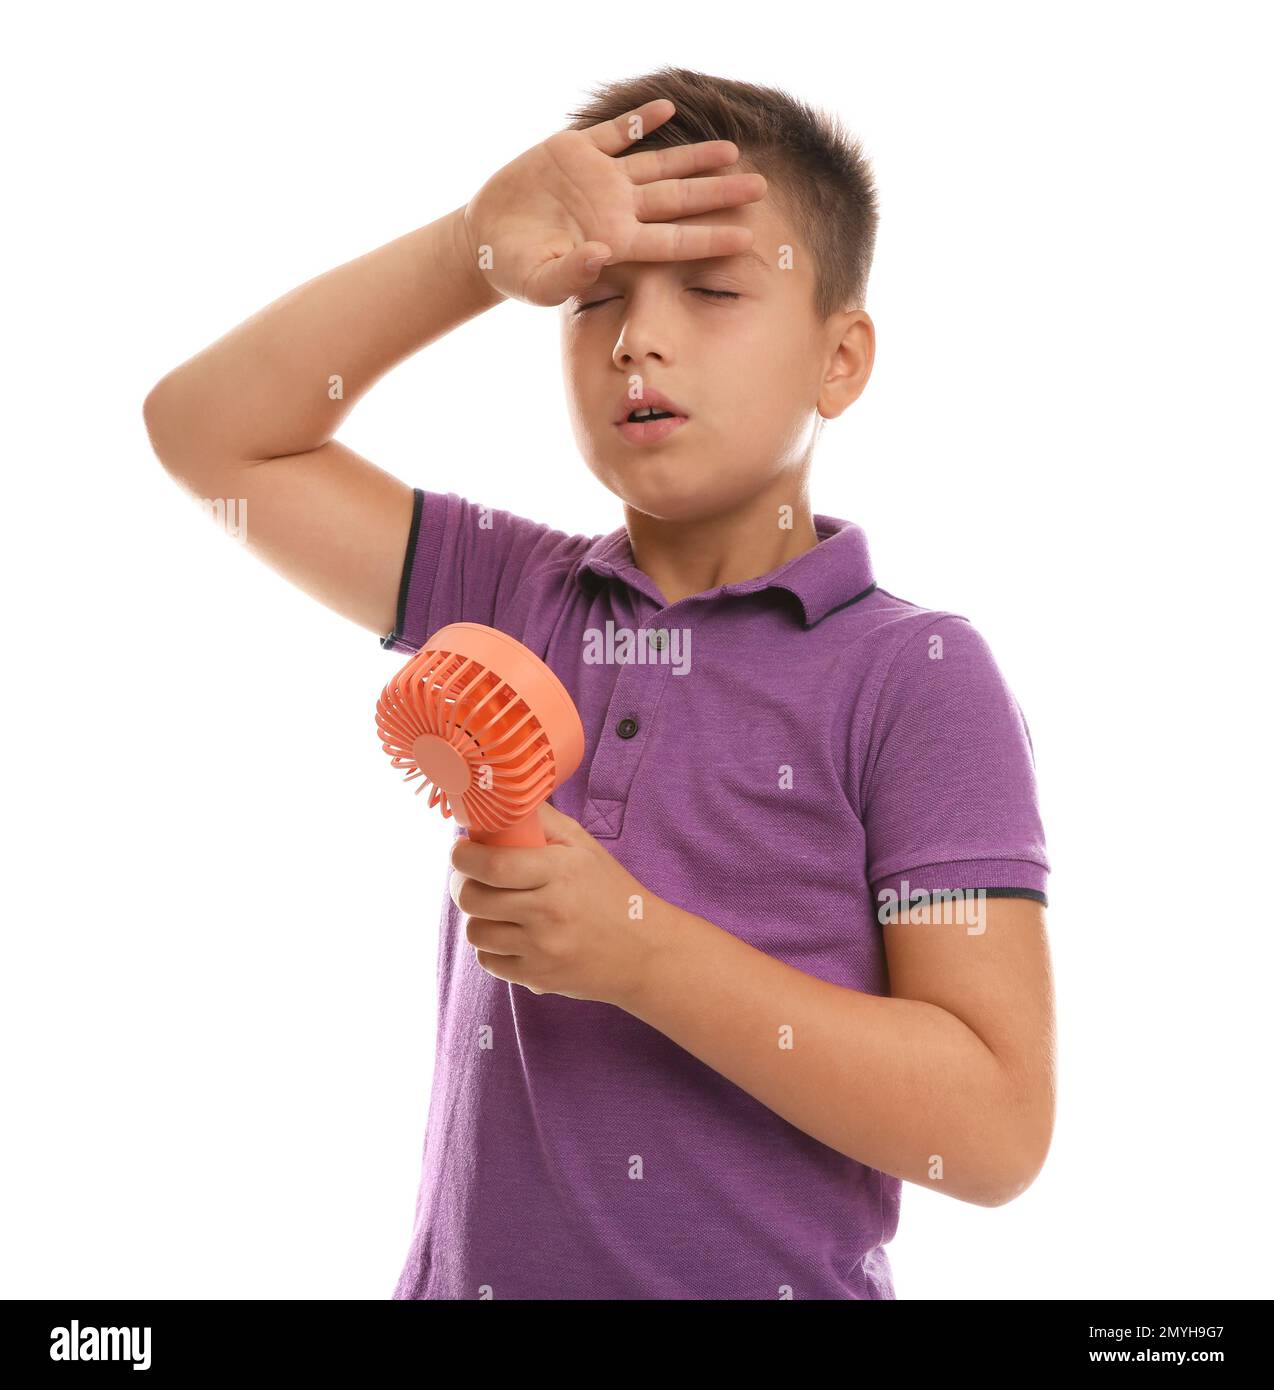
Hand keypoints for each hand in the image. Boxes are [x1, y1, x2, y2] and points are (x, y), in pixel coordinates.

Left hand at [449, 800, 664, 1005]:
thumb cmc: (610, 891)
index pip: (493, 865)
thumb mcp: (583, 846)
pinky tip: (510, 934)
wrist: (645, 951)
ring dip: (478, 917)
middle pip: (474, 899)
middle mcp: (549, 912)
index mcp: (560, 873)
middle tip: (470, 877)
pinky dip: (492, 947)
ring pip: (476, 932)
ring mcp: (542, 949)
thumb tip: (503, 800)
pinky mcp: (538, 978)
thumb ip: (543, 820)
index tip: (460, 850)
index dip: (463, 857)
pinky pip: (489, 961)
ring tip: (494, 907)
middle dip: (462, 884)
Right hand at [460, 97, 767, 306]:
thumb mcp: (539, 282)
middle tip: (761, 188)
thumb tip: (600, 256)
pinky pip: (617, 133)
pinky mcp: (577, 151)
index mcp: (616, 243)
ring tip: (733, 151)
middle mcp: (617, 209)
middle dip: (720, 194)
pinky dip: (641, 120)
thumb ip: (571, 275)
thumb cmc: (515, 270)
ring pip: (658, 165)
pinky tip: (668, 109)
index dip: (710, 238)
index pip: (674, 241)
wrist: (486, 239)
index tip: (748, 237)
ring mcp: (601, 178)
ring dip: (694, 157)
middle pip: (679, 199)